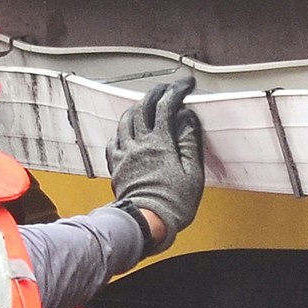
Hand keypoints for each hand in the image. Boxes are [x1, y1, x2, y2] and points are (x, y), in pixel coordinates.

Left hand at [107, 73, 204, 254]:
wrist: (146, 222)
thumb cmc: (173, 202)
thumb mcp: (192, 172)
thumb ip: (189, 141)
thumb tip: (186, 117)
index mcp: (160, 143)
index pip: (165, 106)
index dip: (176, 91)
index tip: (185, 86)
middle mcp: (139, 143)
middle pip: (142, 107)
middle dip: (155, 93)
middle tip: (166, 90)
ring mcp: (124, 153)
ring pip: (125, 120)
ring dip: (137, 108)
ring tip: (147, 106)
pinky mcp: (116, 165)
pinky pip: (114, 140)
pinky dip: (122, 130)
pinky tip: (128, 133)